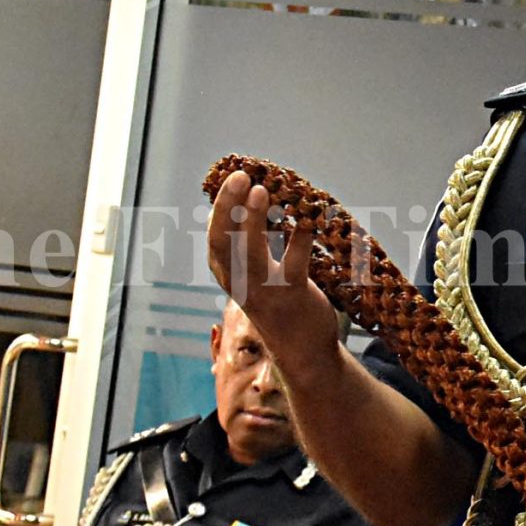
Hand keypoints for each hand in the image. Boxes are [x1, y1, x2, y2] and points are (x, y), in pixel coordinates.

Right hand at [207, 171, 340, 359]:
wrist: (303, 350)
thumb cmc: (280, 303)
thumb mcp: (256, 274)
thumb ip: (250, 243)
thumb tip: (250, 200)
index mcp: (229, 275)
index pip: (215, 238)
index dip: (221, 208)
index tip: (233, 178)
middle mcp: (239, 283)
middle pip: (224, 242)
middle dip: (228, 207)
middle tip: (242, 176)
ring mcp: (264, 292)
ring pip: (251, 253)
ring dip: (254, 221)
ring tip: (262, 190)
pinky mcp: (291, 297)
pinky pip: (294, 263)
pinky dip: (301, 238)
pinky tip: (310, 217)